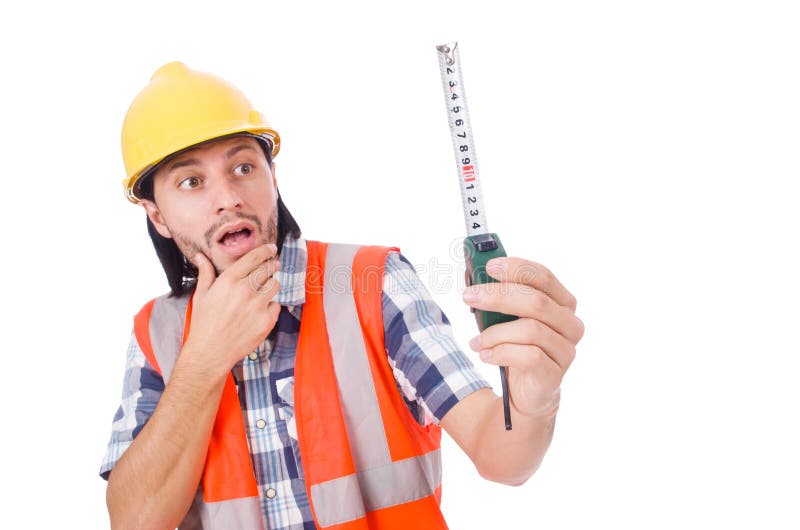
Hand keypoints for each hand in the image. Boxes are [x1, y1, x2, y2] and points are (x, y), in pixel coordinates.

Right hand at [183, 244, 281, 374]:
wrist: (210, 353)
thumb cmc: (204, 324)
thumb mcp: (201, 296)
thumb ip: (206, 274)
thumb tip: (200, 256)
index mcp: (229, 280)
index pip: (254, 257)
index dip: (266, 250)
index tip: (271, 249)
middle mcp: (245, 290)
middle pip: (268, 269)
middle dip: (272, 266)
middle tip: (272, 267)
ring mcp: (258, 305)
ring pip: (275, 285)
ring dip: (271, 285)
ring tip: (263, 290)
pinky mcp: (267, 320)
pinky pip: (277, 305)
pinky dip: (271, 306)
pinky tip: (261, 310)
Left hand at [464, 257, 583, 416]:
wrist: (526, 392)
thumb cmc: (517, 347)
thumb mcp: (508, 319)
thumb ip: (501, 299)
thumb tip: (475, 283)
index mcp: (562, 303)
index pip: (544, 277)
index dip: (517, 269)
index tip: (490, 267)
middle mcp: (570, 324)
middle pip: (536, 302)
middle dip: (498, 296)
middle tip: (469, 296)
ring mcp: (566, 350)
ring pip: (531, 330)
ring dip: (495, 333)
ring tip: (477, 341)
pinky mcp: (555, 373)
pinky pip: (529, 356)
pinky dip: (501, 352)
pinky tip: (485, 355)